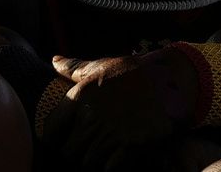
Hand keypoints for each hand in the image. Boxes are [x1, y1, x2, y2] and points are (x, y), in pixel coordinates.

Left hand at [41, 48, 199, 169]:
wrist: (170, 80)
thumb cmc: (133, 72)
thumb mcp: (101, 65)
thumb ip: (74, 67)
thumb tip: (54, 60)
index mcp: (79, 97)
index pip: (51, 131)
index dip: (52, 141)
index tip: (58, 144)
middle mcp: (91, 117)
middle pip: (67, 153)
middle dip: (70, 155)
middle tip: (79, 152)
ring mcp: (110, 134)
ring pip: (86, 164)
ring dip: (89, 163)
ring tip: (96, 156)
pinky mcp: (130, 147)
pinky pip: (108, 170)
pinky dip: (108, 168)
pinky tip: (112, 161)